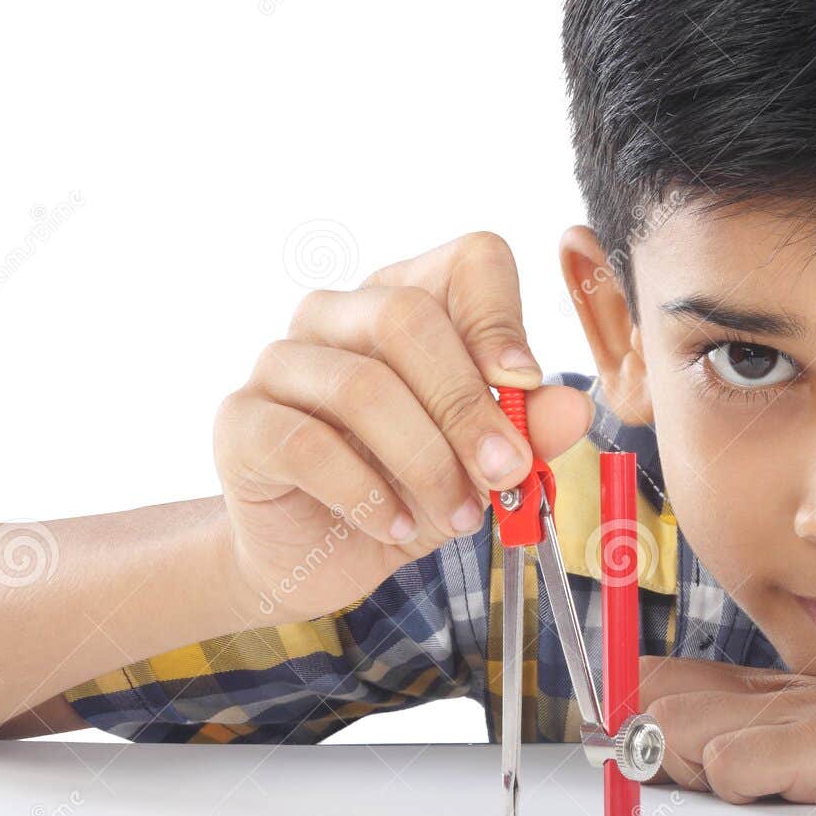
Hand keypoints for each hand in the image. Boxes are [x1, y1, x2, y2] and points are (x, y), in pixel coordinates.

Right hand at [213, 231, 592, 623]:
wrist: (312, 554)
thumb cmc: (403, 489)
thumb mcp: (479, 466)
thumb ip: (527, 432)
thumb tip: (574, 408)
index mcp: (409, 301)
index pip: (469, 261)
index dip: (501, 317)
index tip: (524, 382)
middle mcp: (339, 315)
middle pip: (408, 317)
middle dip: (469, 404)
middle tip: (507, 472)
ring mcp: (281, 362)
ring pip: (362, 386)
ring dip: (426, 462)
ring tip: (460, 517)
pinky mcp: (242, 422)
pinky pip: (306, 445)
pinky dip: (365, 494)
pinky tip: (394, 527)